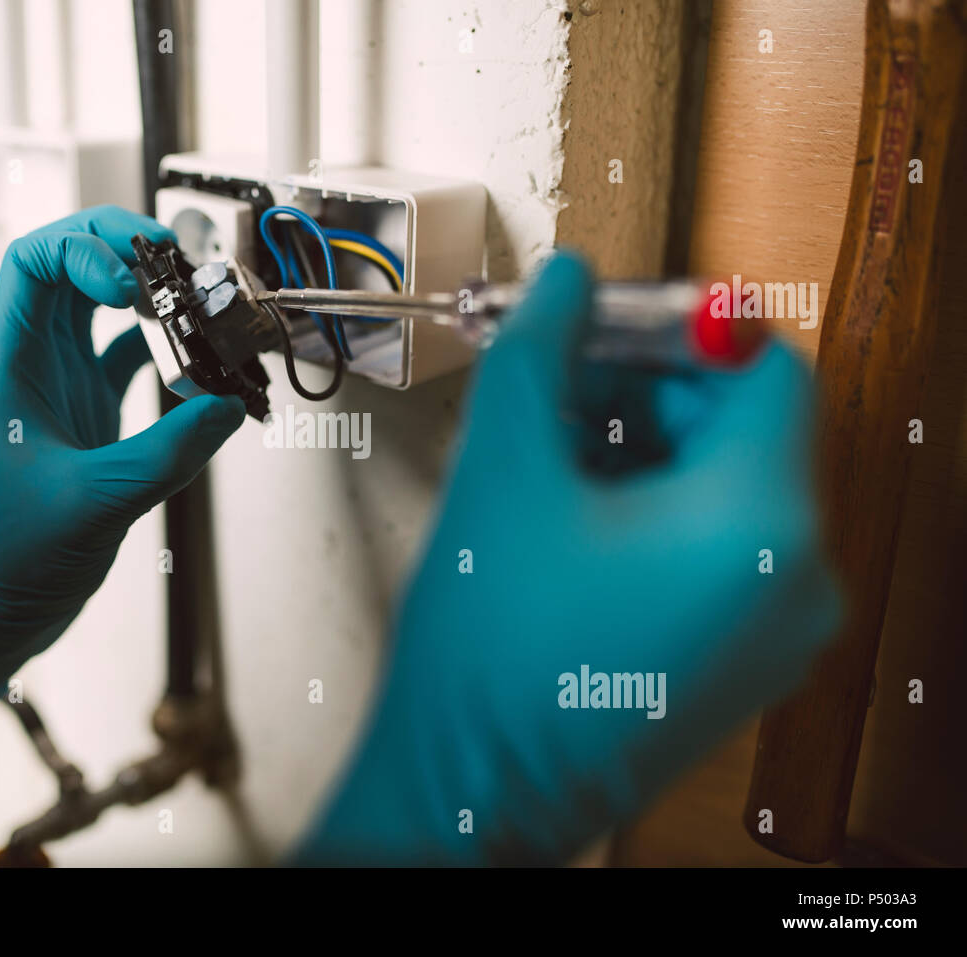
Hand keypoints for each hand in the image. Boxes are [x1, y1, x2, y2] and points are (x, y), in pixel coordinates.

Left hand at [0, 206, 245, 711]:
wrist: (7, 602)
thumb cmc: (22, 557)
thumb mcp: (99, 502)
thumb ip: (168, 452)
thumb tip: (229, 404)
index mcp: (8, 365)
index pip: (33, 262)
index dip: (85, 250)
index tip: (134, 282)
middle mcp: (31, 359)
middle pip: (69, 262)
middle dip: (124, 247)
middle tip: (177, 260)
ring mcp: (60, 378)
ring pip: (99, 298)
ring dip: (148, 287)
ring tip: (196, 294)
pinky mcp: (88, 402)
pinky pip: (126, 346)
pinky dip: (163, 339)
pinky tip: (199, 352)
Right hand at [297, 253, 840, 863]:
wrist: (469, 789)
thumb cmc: (489, 664)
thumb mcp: (504, 471)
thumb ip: (538, 349)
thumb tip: (565, 285)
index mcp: (757, 528)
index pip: (761, 368)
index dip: (677, 331)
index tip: (609, 328)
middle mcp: (792, 581)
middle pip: (741, 426)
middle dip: (646, 391)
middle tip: (560, 387)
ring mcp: (771, 627)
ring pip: (724, 487)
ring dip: (641, 449)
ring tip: (551, 461)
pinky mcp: (739, 655)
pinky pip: (716, 547)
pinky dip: (654, 511)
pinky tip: (573, 517)